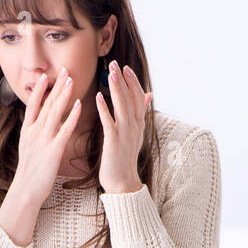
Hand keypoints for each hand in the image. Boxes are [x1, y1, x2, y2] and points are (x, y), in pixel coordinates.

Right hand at [12, 67, 83, 203]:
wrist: (26, 190)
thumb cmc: (30, 172)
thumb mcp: (28, 148)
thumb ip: (34, 134)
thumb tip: (40, 124)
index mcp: (27, 131)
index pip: (33, 105)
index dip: (38, 89)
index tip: (44, 76)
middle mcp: (34, 132)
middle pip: (46, 104)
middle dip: (56, 86)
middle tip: (65, 70)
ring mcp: (43, 140)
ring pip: (54, 112)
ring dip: (64, 95)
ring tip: (71, 80)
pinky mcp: (53, 150)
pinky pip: (64, 129)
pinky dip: (72, 116)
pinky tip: (79, 105)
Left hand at [95, 61, 151, 194]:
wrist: (123, 183)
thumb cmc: (124, 159)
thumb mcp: (136, 134)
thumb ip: (140, 114)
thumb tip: (148, 96)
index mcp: (139, 124)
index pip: (138, 98)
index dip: (132, 82)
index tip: (125, 68)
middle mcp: (135, 127)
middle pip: (131, 99)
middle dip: (123, 80)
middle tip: (115, 63)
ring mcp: (125, 134)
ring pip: (123, 106)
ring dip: (117, 89)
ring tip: (111, 73)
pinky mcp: (114, 142)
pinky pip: (110, 122)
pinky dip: (105, 109)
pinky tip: (98, 97)